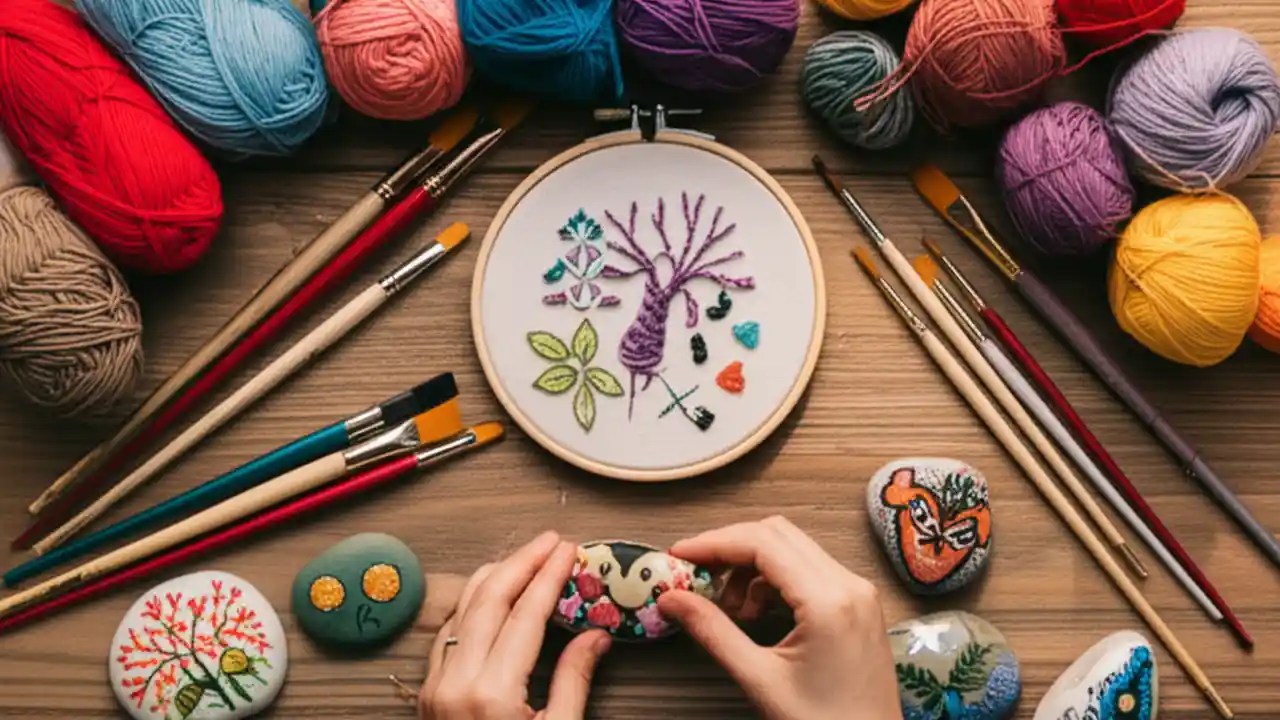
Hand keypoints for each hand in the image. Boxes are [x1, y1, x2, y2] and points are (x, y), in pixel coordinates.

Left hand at [420, 531, 612, 719]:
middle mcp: (458, 684)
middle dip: (522, 562)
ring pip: (463, 610)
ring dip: (494, 577)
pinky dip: (471, 606)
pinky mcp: (429, 693)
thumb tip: (594, 638)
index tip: (566, 551)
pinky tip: (489, 596)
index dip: (549, 576)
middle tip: (548, 542)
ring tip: (522, 559)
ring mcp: (437, 687)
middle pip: (490, 600)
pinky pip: (447, 633)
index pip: (526, 615)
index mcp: (494, 694)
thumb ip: (573, 682)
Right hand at [658, 517, 901, 719]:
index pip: (762, 543)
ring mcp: (858, 592)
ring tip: (730, 610)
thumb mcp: (760, 680)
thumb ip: (713, 632)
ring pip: (793, 548)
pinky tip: (756, 614)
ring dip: (751, 566)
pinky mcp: (858, 604)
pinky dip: (774, 580)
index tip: (679, 555)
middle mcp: (850, 585)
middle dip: (730, 549)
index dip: (714, 543)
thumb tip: (671, 599)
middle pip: (778, 534)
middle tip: (696, 574)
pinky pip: (809, 569)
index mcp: (829, 601)